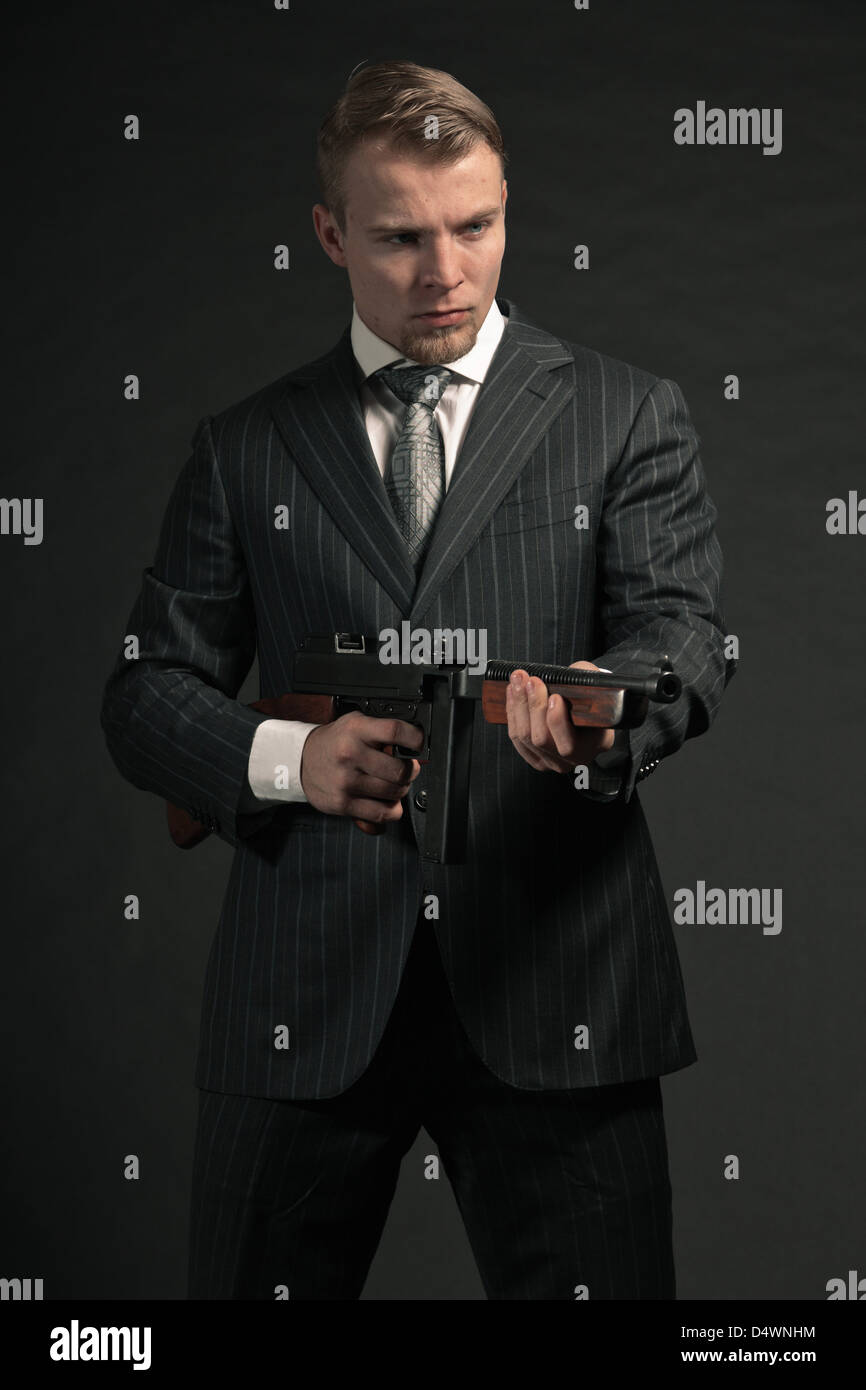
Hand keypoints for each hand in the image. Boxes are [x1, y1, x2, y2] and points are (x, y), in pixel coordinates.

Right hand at [300, 712, 422, 822]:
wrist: (302, 760)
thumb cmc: (335, 742)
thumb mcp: (356, 723)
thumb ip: (382, 730)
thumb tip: (414, 745)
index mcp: (356, 729)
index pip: (394, 732)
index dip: (415, 739)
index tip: (419, 744)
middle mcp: (350, 754)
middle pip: (400, 770)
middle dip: (411, 771)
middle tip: (407, 769)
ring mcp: (346, 781)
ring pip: (395, 793)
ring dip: (401, 791)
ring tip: (393, 783)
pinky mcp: (343, 804)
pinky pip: (382, 814)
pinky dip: (392, 810)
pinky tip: (387, 801)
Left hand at [505, 664, 615, 771]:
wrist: (586, 706)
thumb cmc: (591, 693)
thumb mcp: (594, 685)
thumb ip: (581, 683)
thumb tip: (558, 679)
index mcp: (596, 743)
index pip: (570, 744)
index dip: (557, 721)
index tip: (554, 696)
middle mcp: (574, 758)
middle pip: (541, 739)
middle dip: (534, 706)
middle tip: (531, 681)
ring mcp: (552, 761)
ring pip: (525, 737)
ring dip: (519, 705)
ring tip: (518, 681)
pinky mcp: (535, 757)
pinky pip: (516, 737)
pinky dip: (512, 712)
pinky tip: (513, 693)